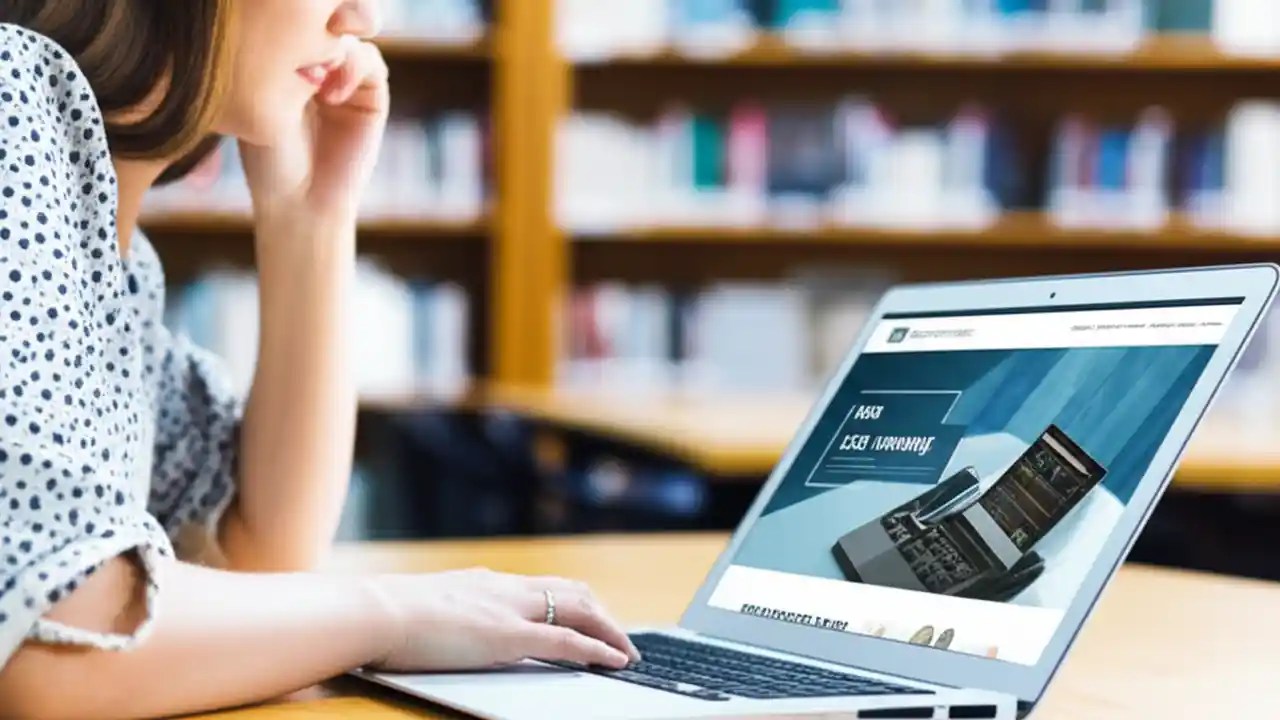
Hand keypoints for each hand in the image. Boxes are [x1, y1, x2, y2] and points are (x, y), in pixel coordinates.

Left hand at [240, 35, 389, 221]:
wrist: (299, 201)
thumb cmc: (268, 158)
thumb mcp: (265, 100)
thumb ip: (289, 61)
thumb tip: (309, 28)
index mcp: (287, 65)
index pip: (296, 25)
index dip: (289, 21)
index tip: (271, 37)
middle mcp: (318, 69)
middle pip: (324, 24)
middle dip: (315, 27)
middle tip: (299, 47)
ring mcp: (347, 81)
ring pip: (349, 37)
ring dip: (332, 49)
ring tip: (313, 82)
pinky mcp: (372, 98)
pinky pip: (371, 61)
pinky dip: (353, 67)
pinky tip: (331, 96)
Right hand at [367, 568, 641, 671]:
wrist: (374, 611)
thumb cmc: (386, 615)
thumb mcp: (427, 608)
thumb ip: (448, 612)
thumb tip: (445, 623)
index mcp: (487, 582)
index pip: (545, 586)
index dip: (574, 601)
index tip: (591, 615)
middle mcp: (505, 588)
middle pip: (572, 592)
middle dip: (601, 614)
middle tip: (619, 636)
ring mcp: (509, 609)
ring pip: (580, 609)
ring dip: (609, 629)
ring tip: (626, 651)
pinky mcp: (508, 636)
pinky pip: (567, 641)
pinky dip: (597, 649)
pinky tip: (615, 661)